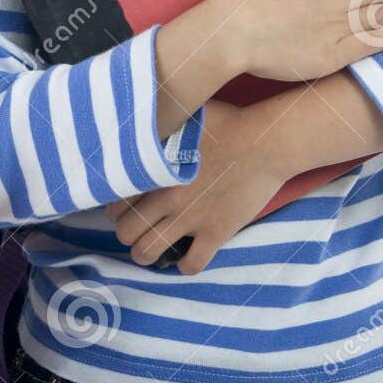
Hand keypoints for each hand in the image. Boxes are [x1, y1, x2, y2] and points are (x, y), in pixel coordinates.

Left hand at [105, 101, 285, 274]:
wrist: (266, 143)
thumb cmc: (227, 122)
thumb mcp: (183, 116)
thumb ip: (158, 124)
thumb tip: (140, 118)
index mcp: (154, 171)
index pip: (115, 201)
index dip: (116, 207)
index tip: (125, 206)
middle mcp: (166, 198)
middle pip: (126, 232)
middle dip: (127, 233)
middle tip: (137, 228)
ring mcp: (191, 218)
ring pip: (149, 252)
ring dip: (145, 253)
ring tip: (152, 247)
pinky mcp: (217, 232)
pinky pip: (193, 264)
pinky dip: (185, 266)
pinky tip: (185, 257)